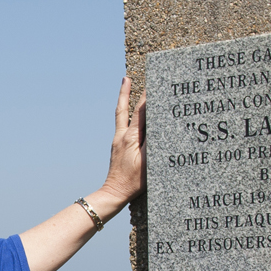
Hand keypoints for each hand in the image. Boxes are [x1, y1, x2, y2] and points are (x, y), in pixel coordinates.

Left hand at [100, 76, 145, 204]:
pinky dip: (125, 113)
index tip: (152, 83)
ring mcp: (118, 141)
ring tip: (125, 86)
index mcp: (130, 138)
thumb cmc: (134, 181)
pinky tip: (128, 113)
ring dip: (123, 100)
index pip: (140, 112)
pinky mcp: (117, 147)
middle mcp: (122, 136)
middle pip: (124, 109)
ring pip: (120, 115)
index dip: (146, 98)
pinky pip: (121, 124)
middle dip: (126, 92)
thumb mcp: (148, 162)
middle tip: (126, 77)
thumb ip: (152, 143)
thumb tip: (156, 124)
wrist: (114, 192)